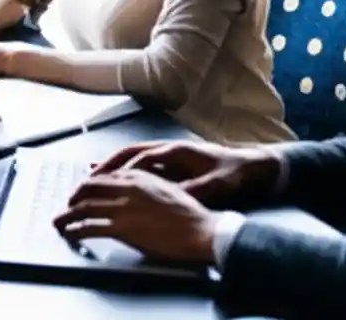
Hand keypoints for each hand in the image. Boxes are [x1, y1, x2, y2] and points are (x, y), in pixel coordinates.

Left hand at [54, 169, 217, 263]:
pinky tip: (71, 233)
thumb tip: (130, 191)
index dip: (88, 185)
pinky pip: (89, 226)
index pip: (103, 176)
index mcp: (138, 175)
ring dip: (67, 215)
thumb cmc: (190, 215)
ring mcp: (122, 206)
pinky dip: (75, 229)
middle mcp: (127, 186)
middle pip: (88, 187)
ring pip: (83, 206)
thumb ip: (144, 186)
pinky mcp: (122, 226)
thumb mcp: (165, 188)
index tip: (81, 192)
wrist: (202, 230)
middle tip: (66, 206)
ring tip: (59, 221)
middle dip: (73, 197)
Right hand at [90, 140, 281, 207]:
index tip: (105, 183)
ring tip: (92, 176)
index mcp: (177, 151)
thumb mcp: (218, 184)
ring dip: (113, 166)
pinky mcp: (174, 164)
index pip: (141, 159)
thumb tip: (173, 196)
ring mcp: (171, 155)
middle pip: (130, 154)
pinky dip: (126, 171)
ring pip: (134, 158)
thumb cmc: (238, 172)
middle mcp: (170, 149)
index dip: (122, 172)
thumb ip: (195, 189)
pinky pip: (143, 166)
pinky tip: (116, 179)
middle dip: (107, 165)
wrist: (258, 166)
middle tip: (88, 179)